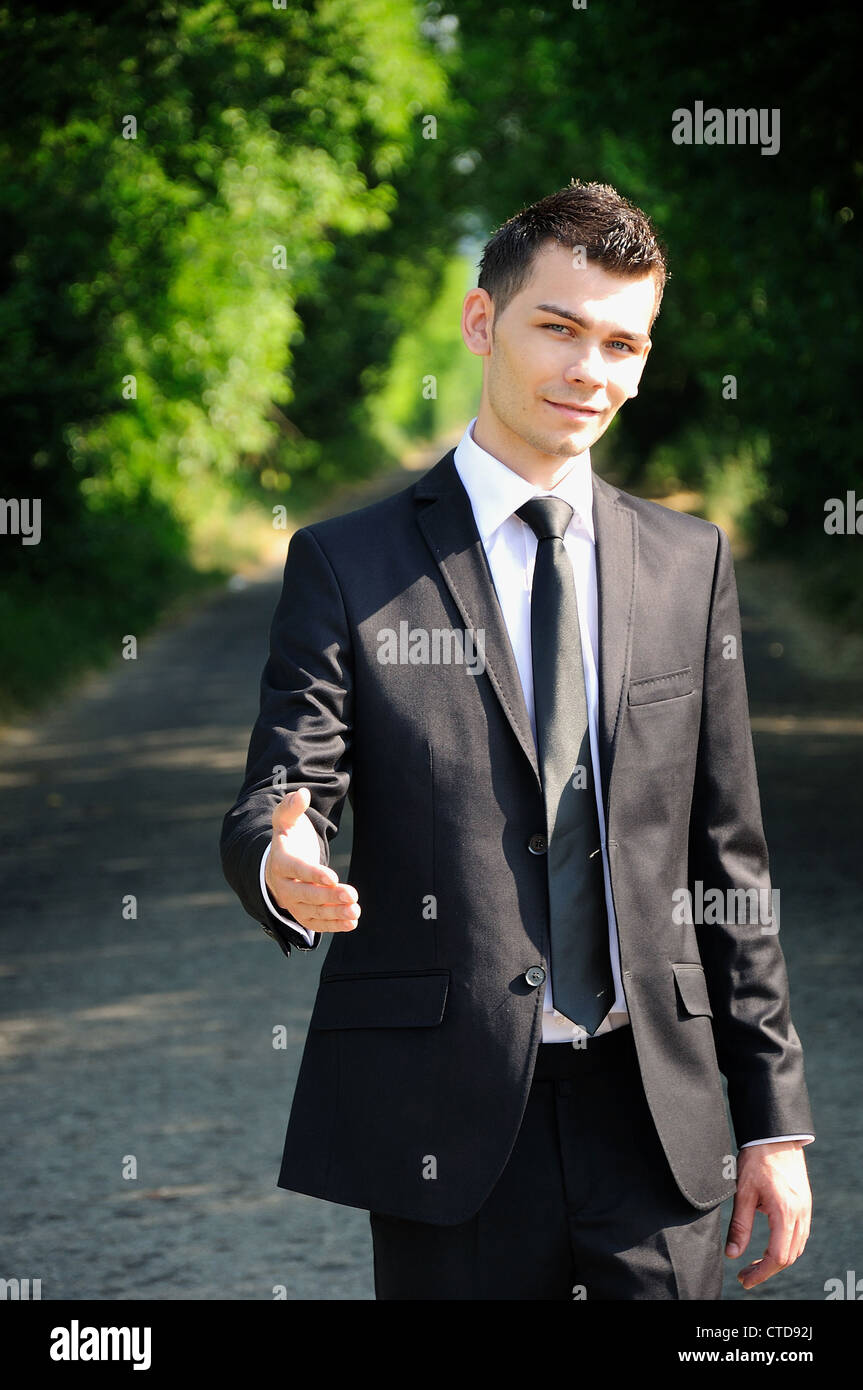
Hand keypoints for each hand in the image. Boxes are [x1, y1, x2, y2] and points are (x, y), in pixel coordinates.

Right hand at [265, 786, 360, 933]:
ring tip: (356, 911)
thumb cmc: (287, 840)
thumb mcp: (285, 821)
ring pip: (313, 912)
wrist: (276, 865)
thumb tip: (301, 794)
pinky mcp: (302, 914)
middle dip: (329, 896)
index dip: (314, 874)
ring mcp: (292, 903)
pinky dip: (334, 925)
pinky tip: (352, 922)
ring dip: (335, 914)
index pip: (297, 870)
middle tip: (352, 895)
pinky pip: (316, 923)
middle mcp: (284, 887)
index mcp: (280, 862)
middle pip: (306, 894)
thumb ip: (291, 807)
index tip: (333, 877)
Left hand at [725, 1141, 811, 1288]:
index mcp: (785, 1213)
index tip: (744, 1279)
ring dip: (778, 1260)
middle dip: (767, 1270)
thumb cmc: (757, 1159)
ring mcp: (805, 1209)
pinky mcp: (804, 1204)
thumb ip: (739, 1226)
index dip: (760, 1272)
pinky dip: (786, 1246)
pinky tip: (771, 1245)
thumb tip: (732, 1254)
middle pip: (789, 1256)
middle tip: (745, 1275)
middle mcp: (800, 1214)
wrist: (775, 1134)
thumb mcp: (742, 1192)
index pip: (777, 1257)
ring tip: (756, 1263)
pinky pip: (800, 1235)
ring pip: (797, 1247)